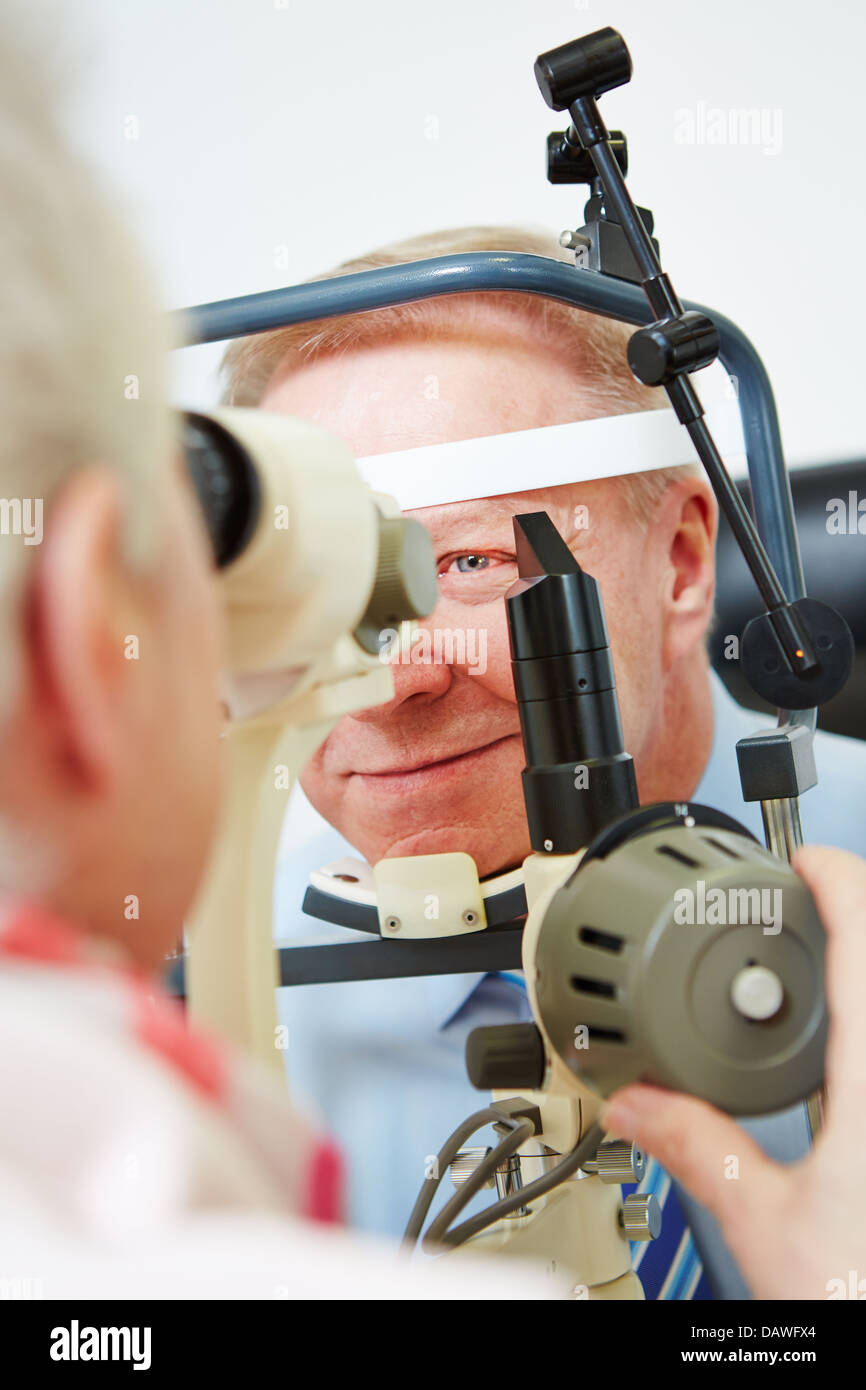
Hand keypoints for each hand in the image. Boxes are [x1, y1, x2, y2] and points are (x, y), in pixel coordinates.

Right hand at [600, 844, 865, 1299]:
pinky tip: (831, 1051)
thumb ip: (700, 1151)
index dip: (837, 882)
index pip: (863, 947)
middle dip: (845, 921)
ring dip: (853, 972)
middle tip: (798, 909)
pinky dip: (856, 1021)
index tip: (805, 856)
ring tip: (814, 968)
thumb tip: (639, 1103)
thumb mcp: (770, 1228)